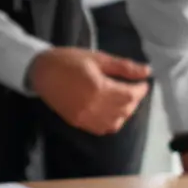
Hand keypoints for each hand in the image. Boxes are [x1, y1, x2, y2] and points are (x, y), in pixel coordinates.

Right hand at [27, 47, 150, 135]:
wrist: (41, 71)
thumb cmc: (69, 60)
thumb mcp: (98, 58)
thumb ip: (124, 67)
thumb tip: (147, 71)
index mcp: (98, 88)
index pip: (129, 95)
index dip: (140, 90)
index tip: (143, 83)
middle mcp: (93, 107)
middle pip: (124, 110)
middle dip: (134, 100)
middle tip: (133, 89)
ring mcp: (84, 117)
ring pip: (115, 122)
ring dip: (124, 112)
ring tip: (122, 99)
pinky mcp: (78, 122)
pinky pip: (101, 129)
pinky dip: (111, 122)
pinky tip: (110, 111)